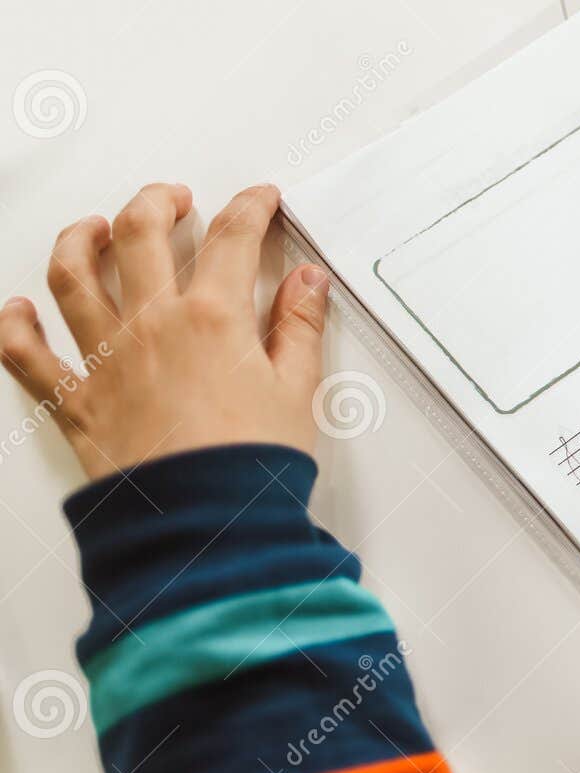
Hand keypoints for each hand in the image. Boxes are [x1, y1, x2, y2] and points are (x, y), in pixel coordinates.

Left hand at [0, 183, 329, 481]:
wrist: (204, 524)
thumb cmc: (252, 466)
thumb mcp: (298, 393)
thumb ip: (300, 329)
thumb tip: (307, 283)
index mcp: (213, 319)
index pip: (233, 239)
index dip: (250, 208)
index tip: (260, 200)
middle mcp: (152, 325)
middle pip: (141, 233)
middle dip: (157, 202)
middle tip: (173, 199)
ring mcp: (106, 358)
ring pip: (72, 274)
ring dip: (80, 239)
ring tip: (94, 228)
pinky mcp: (76, 400)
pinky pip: (27, 355)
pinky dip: (16, 327)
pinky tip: (17, 310)